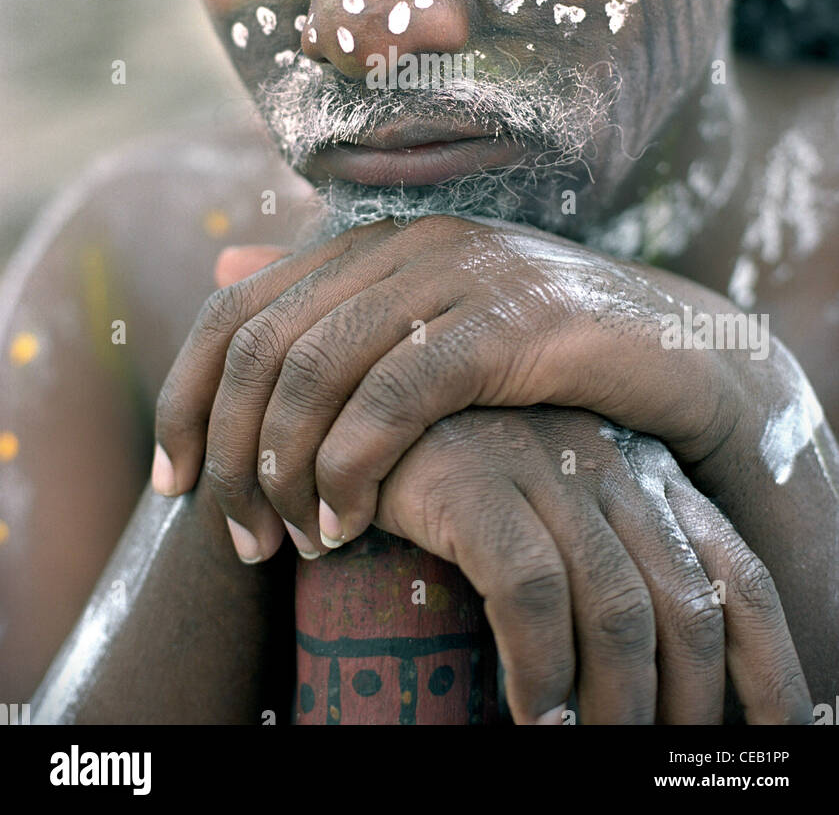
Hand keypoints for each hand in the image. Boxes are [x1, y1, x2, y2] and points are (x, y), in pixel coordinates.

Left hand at [154, 216, 796, 553]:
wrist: (679, 354)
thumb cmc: (542, 356)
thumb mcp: (429, 325)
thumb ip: (331, 303)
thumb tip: (226, 268)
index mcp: (376, 240)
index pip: (239, 304)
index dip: (186, 391)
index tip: (173, 478)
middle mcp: (407, 242)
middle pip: (265, 343)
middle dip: (232, 450)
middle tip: (237, 535)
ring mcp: (460, 272)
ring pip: (317, 367)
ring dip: (284, 469)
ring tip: (288, 541)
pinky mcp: (511, 319)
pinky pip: (395, 394)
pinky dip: (353, 466)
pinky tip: (348, 522)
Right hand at [366, 406, 810, 723]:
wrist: (354, 404)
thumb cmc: (454, 471)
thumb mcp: (554, 508)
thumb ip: (609, 558)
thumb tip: (660, 677)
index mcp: (643, 467)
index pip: (734, 573)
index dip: (766, 664)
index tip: (776, 734)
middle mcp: (607, 460)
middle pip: (685, 604)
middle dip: (683, 707)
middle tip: (651, 762)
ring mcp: (541, 462)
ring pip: (617, 608)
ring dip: (612, 705)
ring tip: (584, 751)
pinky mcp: (471, 474)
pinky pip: (529, 588)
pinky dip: (538, 667)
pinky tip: (528, 710)